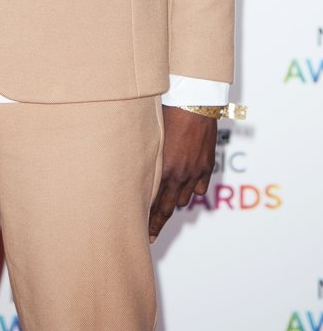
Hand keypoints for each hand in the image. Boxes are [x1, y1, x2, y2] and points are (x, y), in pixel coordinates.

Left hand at [148, 105, 215, 242]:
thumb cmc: (167, 113)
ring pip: (183, 198)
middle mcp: (179, 174)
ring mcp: (195, 172)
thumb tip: (134, 166)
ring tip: (164, 211)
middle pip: (166, 207)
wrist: (195, 103)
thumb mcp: (151, 136)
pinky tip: (185, 192)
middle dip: (157, 223)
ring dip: (173, 203)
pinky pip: (199, 187)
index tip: (140, 230)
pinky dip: (191, 190)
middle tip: (149, 236)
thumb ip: (145, 156)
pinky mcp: (207, 165)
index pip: (151, 202)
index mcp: (163, 168)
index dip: (146, 218)